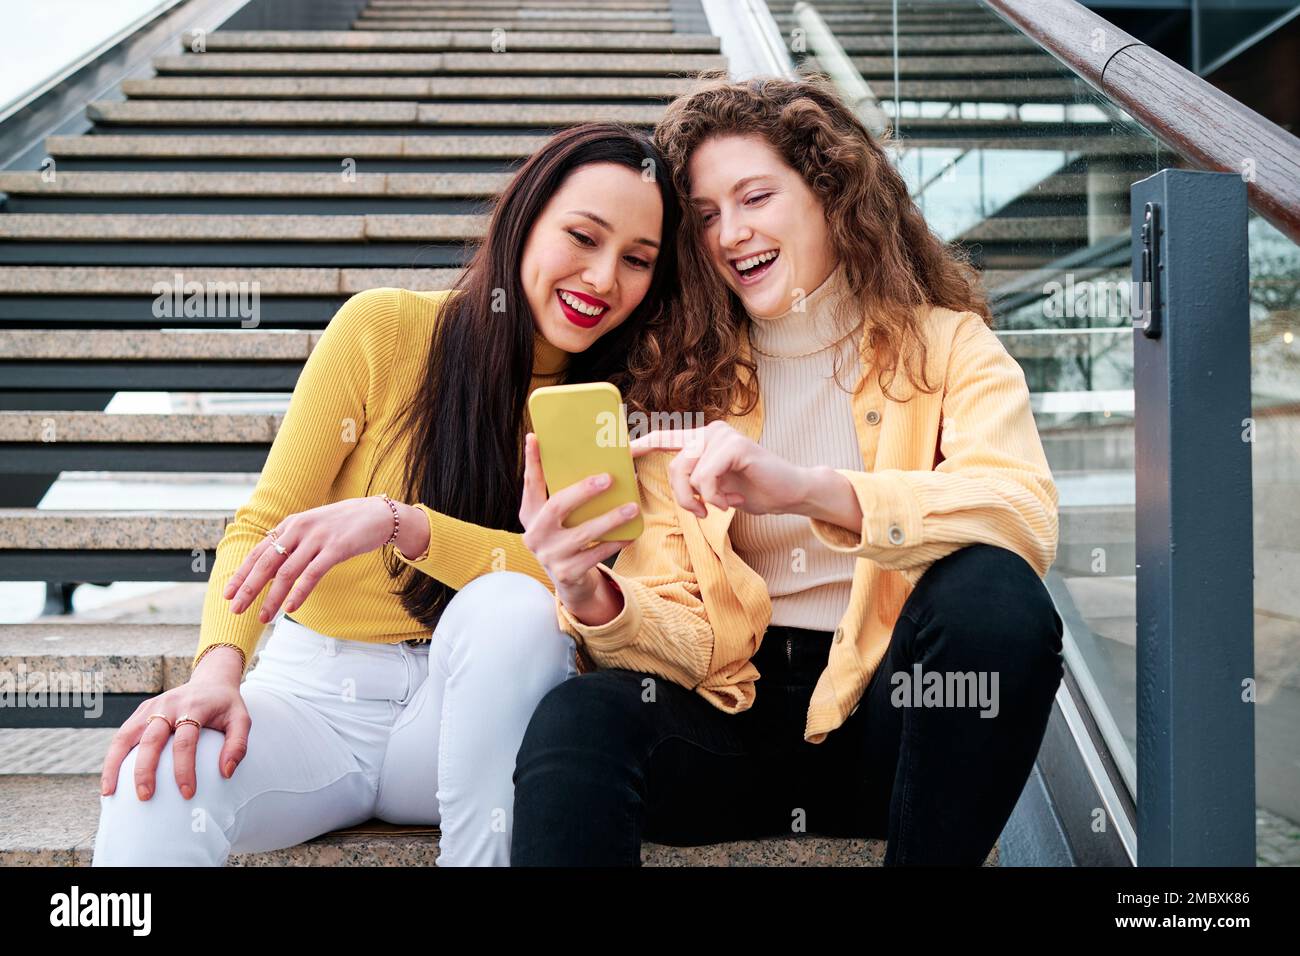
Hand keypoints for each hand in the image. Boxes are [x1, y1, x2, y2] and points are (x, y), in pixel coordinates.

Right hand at [100, 651, 249, 800]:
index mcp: (194, 707)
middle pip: (152, 739)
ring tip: (110, 792)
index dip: (184, 768)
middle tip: (145, 796)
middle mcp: (169, 705)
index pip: (186, 741)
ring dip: (115, 764)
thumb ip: (238, 745)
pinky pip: (122, 735)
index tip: (187, 793)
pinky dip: (112, 757)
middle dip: (145, 770)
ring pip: (126, 735)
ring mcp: (152, 707)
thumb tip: (225, 772)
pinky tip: (109, 780)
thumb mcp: (241, 720)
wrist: (212, 680)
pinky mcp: (141, 711)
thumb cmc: (226, 706)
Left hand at [224, 496, 421, 621]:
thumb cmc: (345, 524)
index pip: (259, 552)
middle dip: (249, 588)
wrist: (378, 514)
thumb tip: (272, 565)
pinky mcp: (336, 549)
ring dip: (272, 598)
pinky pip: (312, 574)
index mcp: (290, 524)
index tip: (228, 593)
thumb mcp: (313, 528)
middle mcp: (299, 530)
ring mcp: (317, 538)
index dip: (241, 574)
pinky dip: (299, 592)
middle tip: (236, 609)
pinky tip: (291, 608)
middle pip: (266, 563)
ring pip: (286, 572)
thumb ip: (293, 542)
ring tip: (263, 617)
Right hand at [519, 432, 637, 611]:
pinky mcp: (567, 573)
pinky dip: (614, 543)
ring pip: (582, 533)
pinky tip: (630, 534)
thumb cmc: (570, 537)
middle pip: (557, 506)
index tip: (534, 437)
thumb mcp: (562, 519)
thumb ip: (570, 497)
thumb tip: (599, 464)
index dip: (532, 461)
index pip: (530, 484)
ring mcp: (549, 556)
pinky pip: (595, 554)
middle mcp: (535, 535)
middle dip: (583, 491)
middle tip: (608, 478)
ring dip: (610, 519)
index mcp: (531, 515)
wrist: (570, 582)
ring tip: (632, 508)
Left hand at [629, 420, 812, 518]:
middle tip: (704, 512)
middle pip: (674, 467)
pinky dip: (716, 497)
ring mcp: (722, 435)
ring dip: (703, 499)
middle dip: (685, 498)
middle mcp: (709, 432)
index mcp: (701, 440)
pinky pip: (706, 478)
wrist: (789, 493)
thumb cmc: (752, 490)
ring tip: (724, 504)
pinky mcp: (734, 445)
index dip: (641, 443)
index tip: (620, 450)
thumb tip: (673, 484)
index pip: (664, 437)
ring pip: (688, 474)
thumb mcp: (715, 487)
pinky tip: (734, 500)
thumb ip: (694, 480)